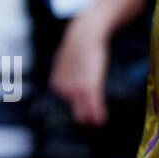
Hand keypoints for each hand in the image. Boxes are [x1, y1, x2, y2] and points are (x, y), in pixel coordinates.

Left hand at [49, 9, 110, 125]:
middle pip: (75, 112)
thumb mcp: (68, 63)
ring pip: (84, 112)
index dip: (79, 105)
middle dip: (84, 118)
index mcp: (57, 84)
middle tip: (93, 123)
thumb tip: (68, 85)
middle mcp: (63, 89)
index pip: (68, 102)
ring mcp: (75, 88)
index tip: (87, 109)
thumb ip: (68, 75)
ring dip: (92, 118)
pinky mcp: (89, 85)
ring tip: (99, 122)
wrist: (83, 34)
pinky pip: (93, 105)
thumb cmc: (78, 50)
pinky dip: (97, 114)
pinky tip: (101, 121)